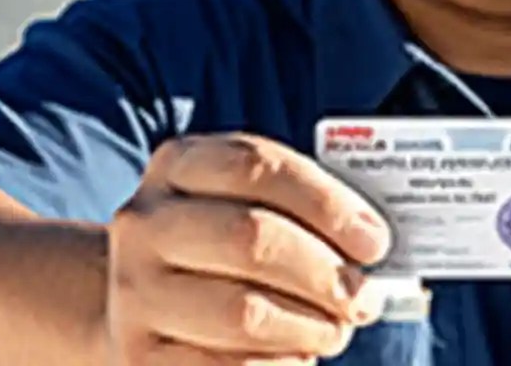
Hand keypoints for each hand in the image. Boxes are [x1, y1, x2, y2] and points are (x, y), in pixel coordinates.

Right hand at [105, 133, 393, 363]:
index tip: (375, 241)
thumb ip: (306, 211)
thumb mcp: (254, 203)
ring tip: (337, 329)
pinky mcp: (141, 356)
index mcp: (180, 165)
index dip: (326, 203)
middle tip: (366, 297)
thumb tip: (370, 243)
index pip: (257, 167)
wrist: (146, 299)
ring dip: (311, 326)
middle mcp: (146, 222)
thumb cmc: (227, 245)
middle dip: (324, 272)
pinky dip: (282, 364)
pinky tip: (298, 355)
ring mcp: (135, 291)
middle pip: (250, 237)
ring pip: (243, 312)